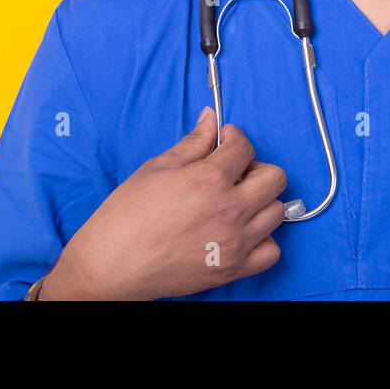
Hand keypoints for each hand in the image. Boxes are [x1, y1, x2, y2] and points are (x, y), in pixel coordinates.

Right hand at [40, 106, 286, 299]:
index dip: (234, 138)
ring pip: (277, 211)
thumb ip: (193, 143)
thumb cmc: (126, 217)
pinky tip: (242, 232)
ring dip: (261, 201)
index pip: (245, 147)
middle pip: (274, 177)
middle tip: (234, 172)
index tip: (224, 142)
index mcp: (209, 180)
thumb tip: (210, 119)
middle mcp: (229, 210)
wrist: (112, 265)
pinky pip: (272, 251)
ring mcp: (235, 242)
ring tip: (236, 202)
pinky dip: (263, 240)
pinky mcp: (233, 269)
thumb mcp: (157, 168)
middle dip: (255, 167)